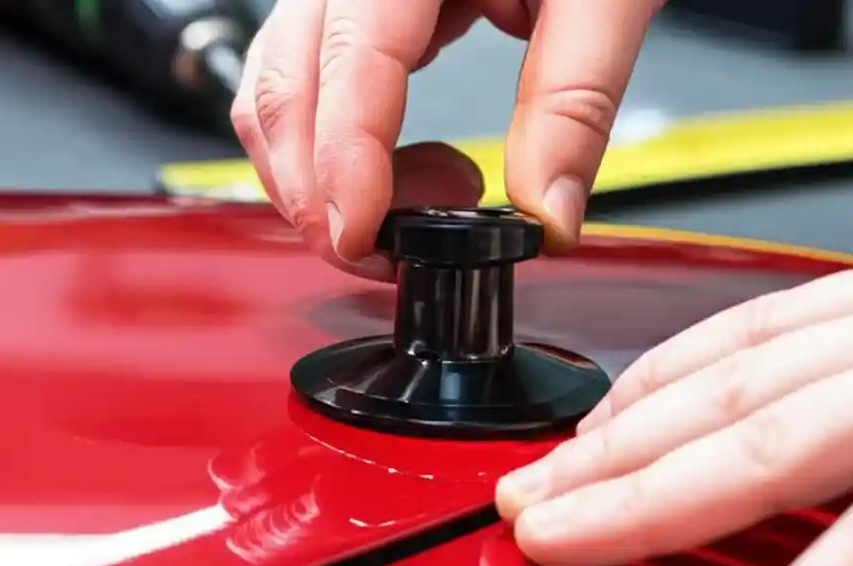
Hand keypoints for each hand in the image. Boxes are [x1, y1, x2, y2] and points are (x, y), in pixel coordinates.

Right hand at [230, 0, 664, 279]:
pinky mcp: (347, 5)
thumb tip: (548, 213)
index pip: (350, 59)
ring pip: (277, 89)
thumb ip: (575, 102)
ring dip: (317, 177)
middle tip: (387, 253)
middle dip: (317, 192)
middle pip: (285, 84)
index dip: (345, 161)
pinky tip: (396, 170)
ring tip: (418, 207)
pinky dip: (331, 146)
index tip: (364, 238)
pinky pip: (304, 81)